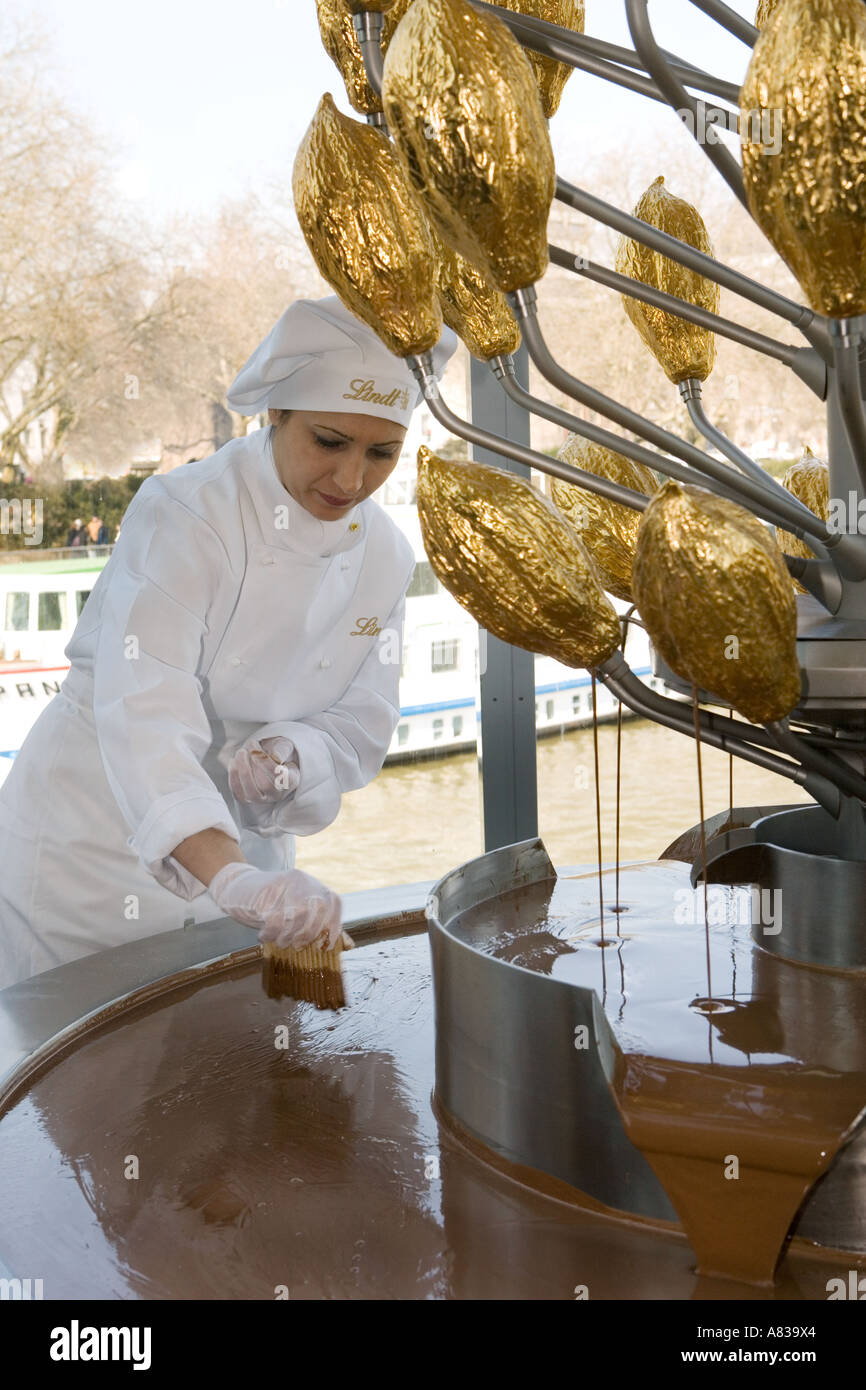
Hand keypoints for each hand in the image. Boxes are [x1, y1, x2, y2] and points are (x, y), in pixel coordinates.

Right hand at [208, 861, 342, 949]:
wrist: (241, 887)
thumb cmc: (274, 906)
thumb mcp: (300, 914)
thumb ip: (323, 927)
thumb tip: (348, 946)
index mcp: (317, 886)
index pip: (334, 905)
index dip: (333, 928)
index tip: (325, 946)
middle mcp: (306, 882)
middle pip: (318, 910)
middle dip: (308, 933)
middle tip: (296, 946)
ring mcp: (287, 884)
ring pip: (297, 914)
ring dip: (287, 935)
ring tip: (279, 941)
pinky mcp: (268, 890)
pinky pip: (275, 918)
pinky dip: (270, 933)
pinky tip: (264, 935)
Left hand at [228, 735, 299, 805]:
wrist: (267, 758)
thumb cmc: (278, 751)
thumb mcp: (284, 746)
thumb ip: (282, 750)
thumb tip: (276, 757)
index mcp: (291, 780)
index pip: (279, 775)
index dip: (264, 760)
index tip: (254, 744)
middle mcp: (278, 793)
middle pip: (265, 786)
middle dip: (252, 766)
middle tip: (243, 749)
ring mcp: (263, 799)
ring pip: (251, 794)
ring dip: (242, 772)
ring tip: (239, 753)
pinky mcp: (248, 800)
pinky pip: (239, 794)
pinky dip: (233, 778)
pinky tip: (233, 762)